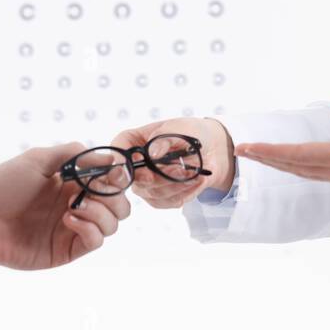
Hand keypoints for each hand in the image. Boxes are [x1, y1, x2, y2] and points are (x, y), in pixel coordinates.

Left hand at [0, 143, 131, 269]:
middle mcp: (77, 204)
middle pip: (119, 205)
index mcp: (72, 182)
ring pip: (112, 224)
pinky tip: (68, 219)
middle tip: (94, 192)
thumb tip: (109, 157)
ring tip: (74, 207)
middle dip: (114, 197)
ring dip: (101, 212)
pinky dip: (91, 228)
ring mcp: (73, 228)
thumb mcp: (37, 159)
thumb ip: (73, 154)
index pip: (110, 180)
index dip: (117, 177)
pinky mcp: (67, 250)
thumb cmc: (1, 186)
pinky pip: (96, 241)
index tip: (111, 173)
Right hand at [111, 117, 233, 208]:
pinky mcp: (159, 197)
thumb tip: (152, 154)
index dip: (121, 160)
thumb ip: (163, 138)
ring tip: (193, 172)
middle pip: (136, 178)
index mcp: (132, 141)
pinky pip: (168, 201)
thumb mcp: (178, 127)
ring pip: (154, 192)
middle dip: (160, 176)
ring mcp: (145, 184)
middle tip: (180, 168)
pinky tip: (195, 181)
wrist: (211, 149)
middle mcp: (135, 165)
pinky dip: (184, 192)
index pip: (118, 150)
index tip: (134, 166)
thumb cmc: (190, 132)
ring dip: (176, 184)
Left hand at [234, 104, 329, 206]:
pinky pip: (319, 174)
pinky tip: (294, 165)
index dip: (272, 153)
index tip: (249, 149)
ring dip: (281, 165)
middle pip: (297, 167)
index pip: (301, 155)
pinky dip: (299, 168)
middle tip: (242, 151)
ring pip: (307, 173)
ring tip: (261, 157)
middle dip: (268, 159)